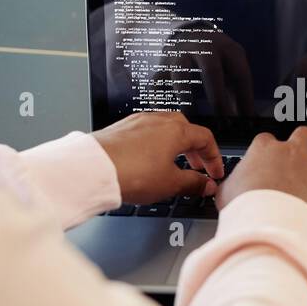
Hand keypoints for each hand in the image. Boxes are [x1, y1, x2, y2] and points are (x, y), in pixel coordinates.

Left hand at [93, 112, 223, 204]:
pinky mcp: (120, 129)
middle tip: (196, 169)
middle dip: (194, 150)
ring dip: (173, 147)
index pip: (205, 138)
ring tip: (172, 166)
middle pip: (185, 130)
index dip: (214, 157)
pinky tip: (147, 162)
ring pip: (163, 130)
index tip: (214, 173)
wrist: (93, 169)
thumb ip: (193, 183)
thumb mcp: (170, 184)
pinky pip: (145, 134)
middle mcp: (157, 120)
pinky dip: (154, 145)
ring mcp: (136, 122)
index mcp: (176, 130)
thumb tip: (206, 185)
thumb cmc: (131, 173)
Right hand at [155, 27, 255, 117]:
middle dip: (217, 100)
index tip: (247, 120)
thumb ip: (239, 90)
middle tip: (223, 123)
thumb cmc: (215, 58)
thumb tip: (251, 118)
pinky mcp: (163, 66)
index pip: (240, 74)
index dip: (244, 99)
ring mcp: (180, 54)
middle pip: (211, 71)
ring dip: (187, 101)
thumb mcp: (231, 65)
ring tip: (193, 123)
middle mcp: (203, 47)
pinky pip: (158, 84)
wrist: (186, 34)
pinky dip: (161, 101)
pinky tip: (167, 117)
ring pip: (181, 76)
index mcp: (227, 48)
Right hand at [217, 126, 306, 220]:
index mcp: (266, 150)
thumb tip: (223, 190)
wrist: (264, 221)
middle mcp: (294, 154)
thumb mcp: (225, 193)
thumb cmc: (244, 208)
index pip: (268, 141)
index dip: (269, 150)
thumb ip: (230, 186)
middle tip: (304, 155)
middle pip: (306, 135)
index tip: (267, 161)